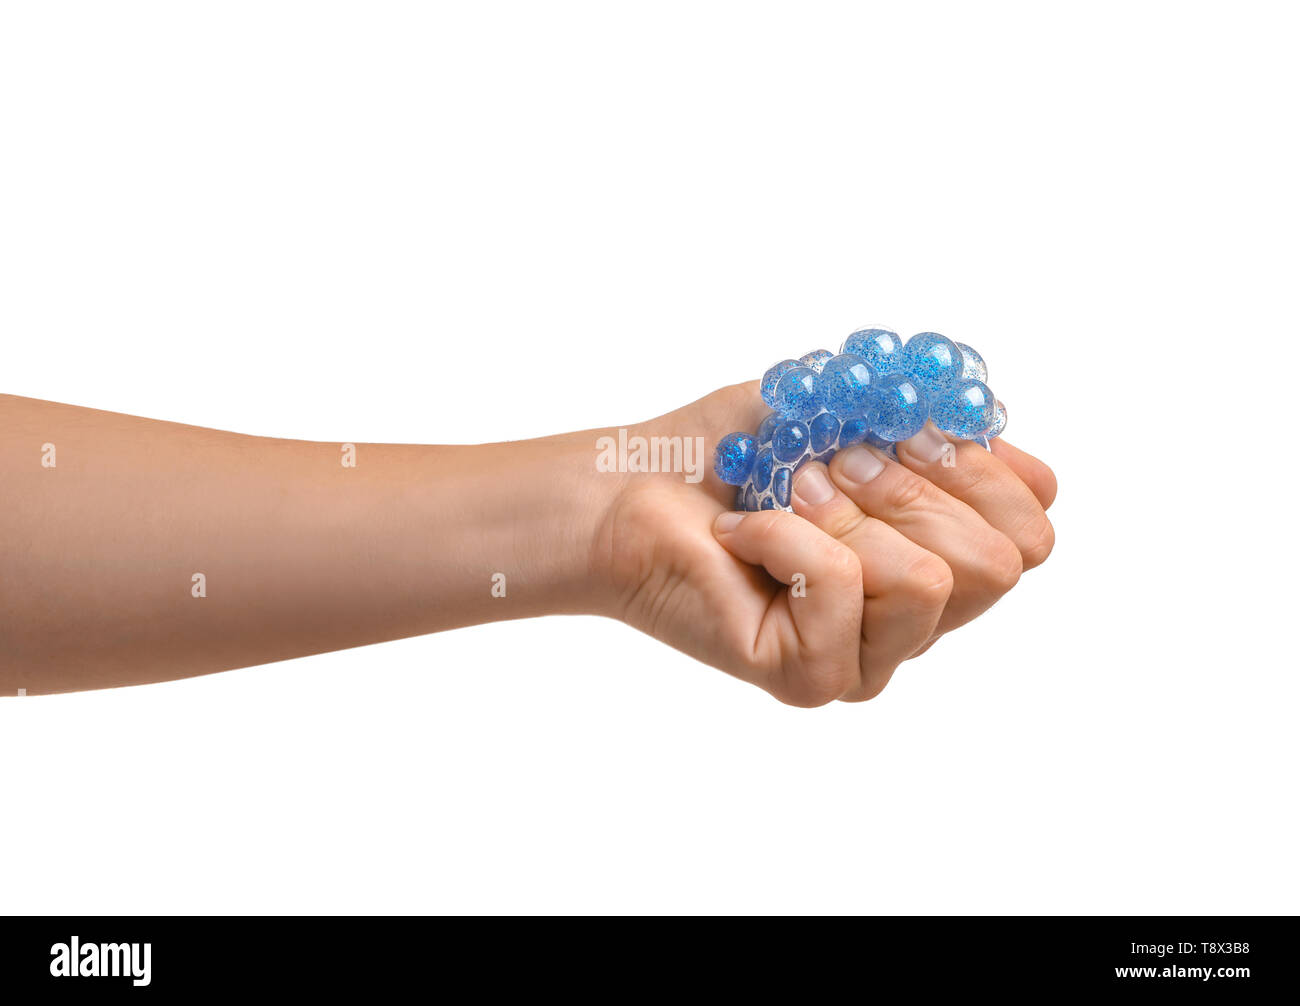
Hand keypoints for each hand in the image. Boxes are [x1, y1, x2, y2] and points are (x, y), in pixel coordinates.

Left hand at [597, 381, 1056, 705]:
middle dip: (912, 486)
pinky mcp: (811, 677)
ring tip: (783, 497)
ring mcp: (866, 658)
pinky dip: (785, 534)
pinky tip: (742, 535)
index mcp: (939, 555)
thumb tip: (1013, 451)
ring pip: (931, 581)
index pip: (1035, 531)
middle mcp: (915, 619)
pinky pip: (844, 589)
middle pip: (1001, 561)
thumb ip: (934, 431)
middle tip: (827, 464)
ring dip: (846, 511)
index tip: (903, 432)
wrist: (628, 488)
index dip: (984, 469)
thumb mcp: (843, 412)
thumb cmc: (727, 452)